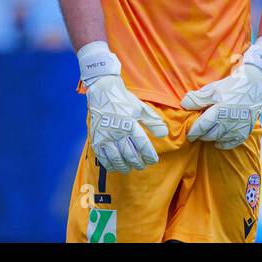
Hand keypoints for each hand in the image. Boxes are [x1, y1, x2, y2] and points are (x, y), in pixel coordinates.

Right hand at [78, 41, 167, 172]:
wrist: (102, 92)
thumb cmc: (124, 100)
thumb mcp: (141, 108)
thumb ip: (153, 122)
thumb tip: (165, 134)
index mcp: (130, 123)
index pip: (142, 144)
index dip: (149, 155)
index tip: (153, 160)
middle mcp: (117, 132)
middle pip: (130, 154)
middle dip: (138, 162)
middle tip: (142, 165)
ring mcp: (105, 136)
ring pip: (116, 157)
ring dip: (125, 166)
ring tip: (130, 168)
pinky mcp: (96, 139)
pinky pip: (103, 157)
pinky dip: (110, 164)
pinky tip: (115, 167)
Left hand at [181, 37, 261, 149]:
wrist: (255, 84)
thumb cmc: (232, 86)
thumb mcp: (213, 89)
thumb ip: (197, 98)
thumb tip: (183, 105)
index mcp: (219, 111)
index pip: (201, 127)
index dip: (193, 131)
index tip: (188, 134)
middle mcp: (229, 122)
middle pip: (209, 135)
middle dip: (201, 135)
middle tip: (197, 132)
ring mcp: (238, 128)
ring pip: (220, 139)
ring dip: (212, 138)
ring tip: (208, 133)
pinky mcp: (246, 130)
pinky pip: (232, 143)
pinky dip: (224, 143)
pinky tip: (219, 140)